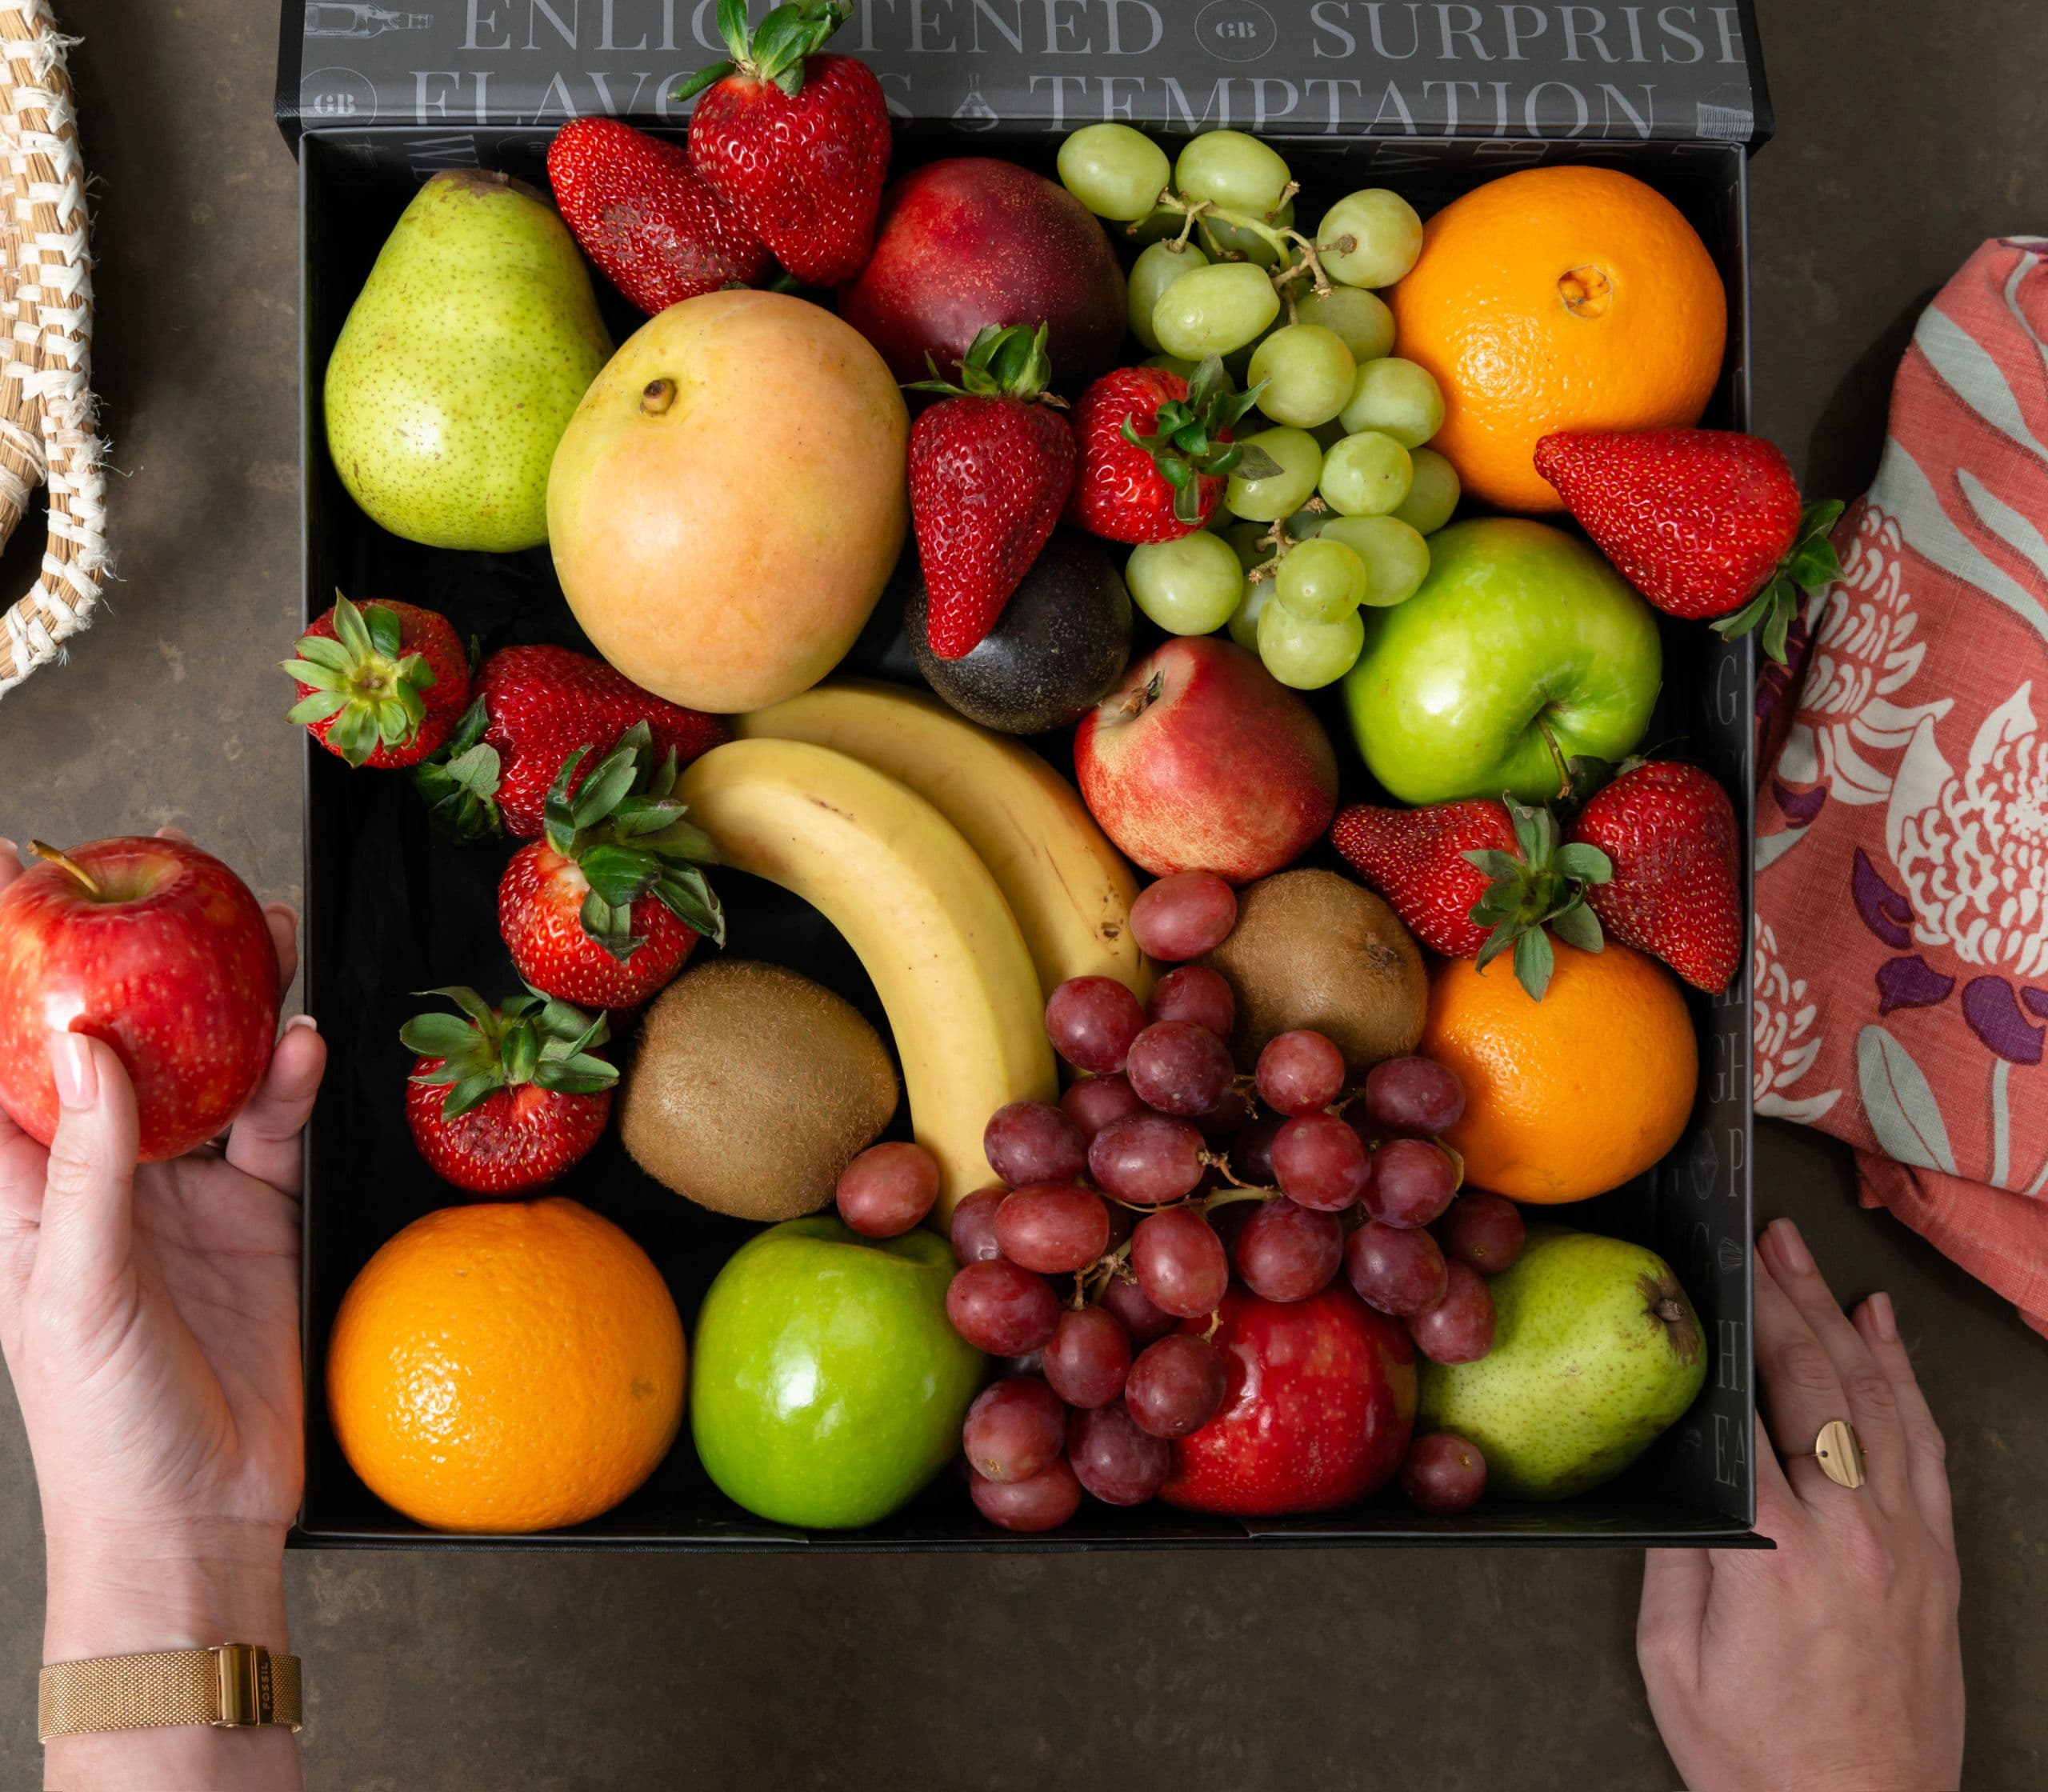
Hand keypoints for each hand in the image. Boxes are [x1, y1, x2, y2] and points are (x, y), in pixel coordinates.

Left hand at [0, 832, 321, 1788]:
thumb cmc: (100, 1424)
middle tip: (176, 879)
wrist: (198, 1515)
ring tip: (267, 939)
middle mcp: (102, 1177)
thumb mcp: (71, 1290)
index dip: (9, 973)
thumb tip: (86, 1045)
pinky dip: (290, 1081)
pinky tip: (304, 1044)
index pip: (5, 1063)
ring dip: (237, 1005)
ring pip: (210, 1068)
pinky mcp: (257, 1213)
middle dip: (147, 962)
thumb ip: (85, 1166)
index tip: (23, 877)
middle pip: (125, 1042)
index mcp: (24, 1192)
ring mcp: (183, 1192)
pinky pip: (274, 1125)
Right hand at [1638, 1218, 1963, 1791]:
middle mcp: (1852, 1534)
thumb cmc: (1757, 1755)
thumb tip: (1679, 1467)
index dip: (1727, 1334)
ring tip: (1805, 1257)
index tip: (1709, 1280)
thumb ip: (1679, 1550)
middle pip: (1815, 1384)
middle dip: (1783, 1298)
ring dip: (1839, 1316)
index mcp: (1775, 1556)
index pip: (1746, 1411)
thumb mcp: (1674, 1655)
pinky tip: (1880, 1327)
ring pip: (1876, 1398)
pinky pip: (1923, 1443)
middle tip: (1760, 1240)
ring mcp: (1907, 1542)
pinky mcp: (1938, 1558)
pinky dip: (1903, 1375)